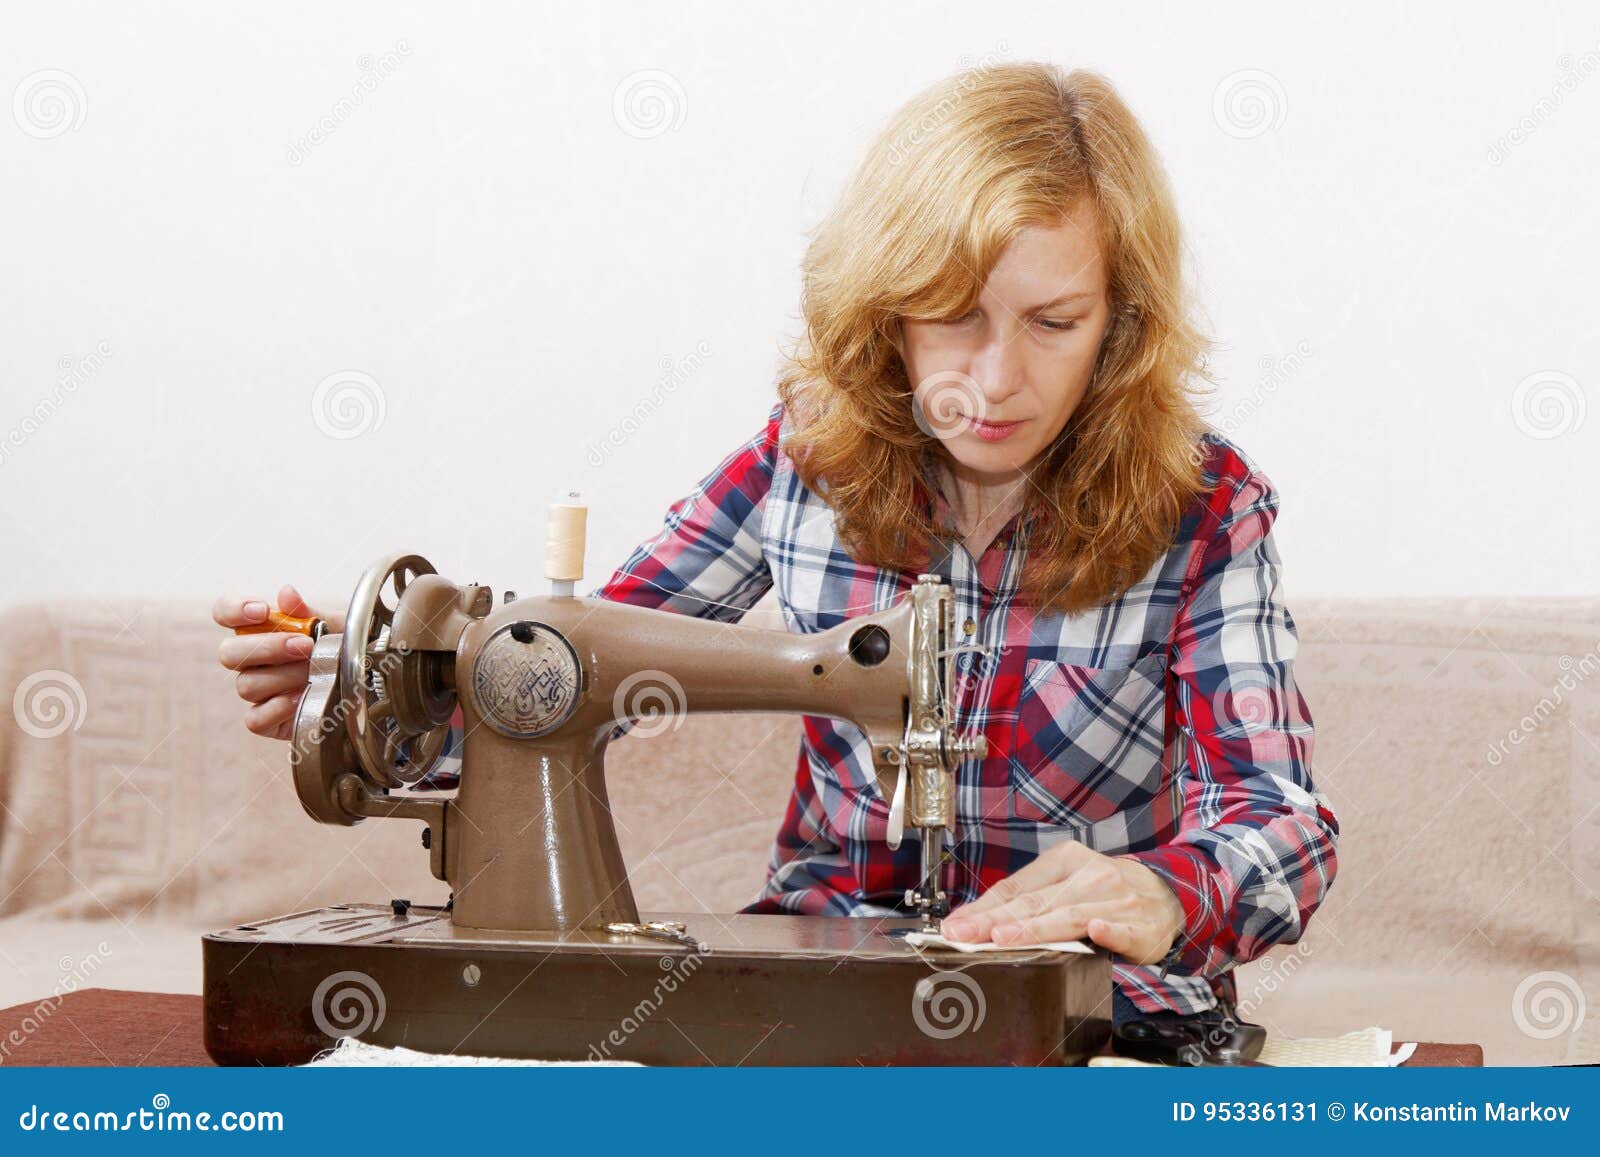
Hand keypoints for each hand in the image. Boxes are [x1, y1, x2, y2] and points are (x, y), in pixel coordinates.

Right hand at [213, 585, 339, 740]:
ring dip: (283, 677)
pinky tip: (301, 697)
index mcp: (259, 629)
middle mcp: (251, 660)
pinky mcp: (268, 720)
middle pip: (229, 653)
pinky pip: (255, 720)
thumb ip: (309, 613)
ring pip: (246, 685)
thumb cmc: (342, 649)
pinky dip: (277, 709)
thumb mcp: (335, 626)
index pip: (224, 612)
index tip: (262, 610)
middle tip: (304, 645)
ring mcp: (258, 691)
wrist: (367, 682)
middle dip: (268, 647)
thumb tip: (286, 594)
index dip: (234, 610)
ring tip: (315, 672)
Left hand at [940, 842, 1185, 964]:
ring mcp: (1116, 899)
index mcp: (1065, 861)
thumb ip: (1026, 902)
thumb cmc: (1104, 892)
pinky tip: (1097, 930)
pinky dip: (1109, 930)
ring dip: (1036, 928)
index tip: (956, 925)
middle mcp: (1089, 876)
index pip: (1017, 887)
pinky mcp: (1140, 926)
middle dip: (995, 920)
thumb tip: (974, 920)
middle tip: (966, 935)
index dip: (983, 908)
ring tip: (1005, 937)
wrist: (1167, 895)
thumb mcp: (1065, 885)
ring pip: (1070, 915)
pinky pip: (1121, 927)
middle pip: (1036, 902)